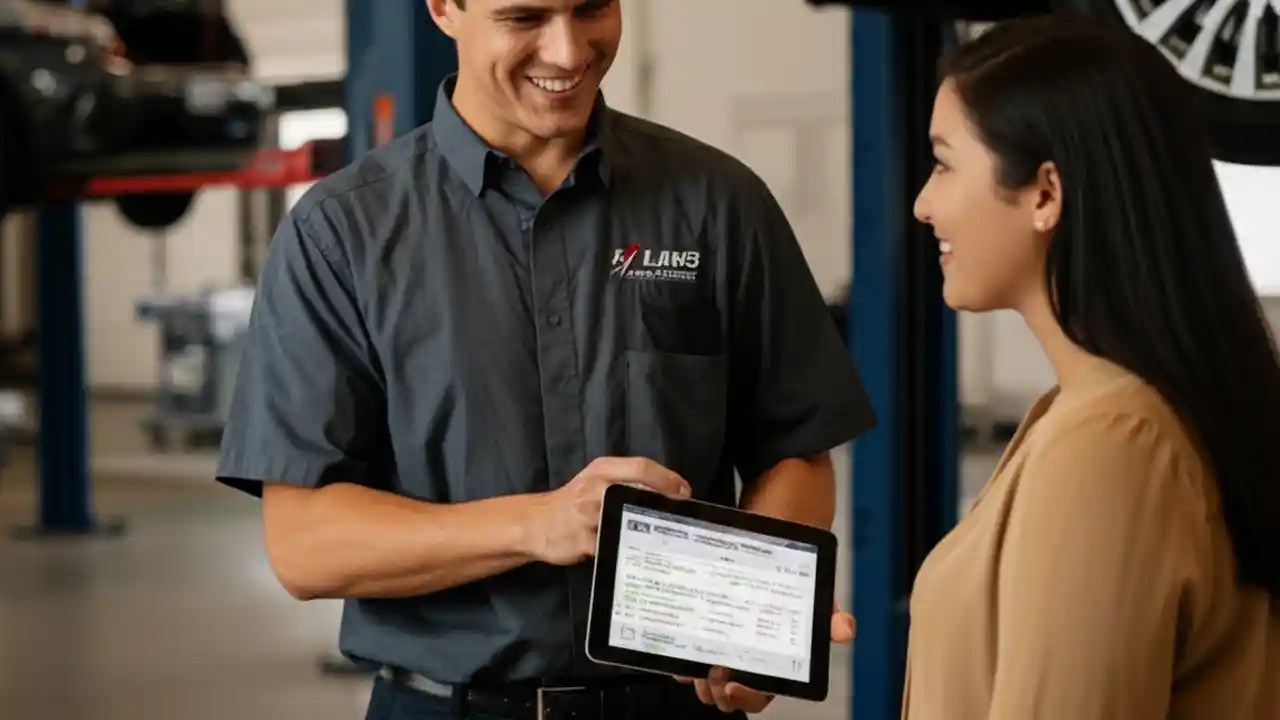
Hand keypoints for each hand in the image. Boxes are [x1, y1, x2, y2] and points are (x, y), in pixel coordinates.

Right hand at [529, 457, 689, 565]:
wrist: (534, 524)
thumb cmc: (573, 503)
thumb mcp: (596, 482)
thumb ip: (625, 483)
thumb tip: (668, 493)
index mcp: (602, 469)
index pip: (641, 467)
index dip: (667, 479)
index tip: (685, 493)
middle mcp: (595, 487)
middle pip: (639, 491)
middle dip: (665, 504)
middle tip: (683, 517)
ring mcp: (587, 514)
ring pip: (628, 521)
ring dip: (650, 530)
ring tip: (667, 538)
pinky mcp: (582, 540)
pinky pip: (612, 546)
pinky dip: (628, 551)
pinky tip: (641, 556)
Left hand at [676, 601, 856, 713]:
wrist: (774, 548)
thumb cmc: (796, 587)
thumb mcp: (817, 601)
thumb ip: (831, 619)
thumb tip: (844, 631)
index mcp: (773, 667)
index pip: (759, 694)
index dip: (746, 697)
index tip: (733, 687)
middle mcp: (745, 663)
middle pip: (726, 694)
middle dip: (717, 692)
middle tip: (714, 673)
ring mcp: (721, 650)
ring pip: (704, 680)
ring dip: (697, 679)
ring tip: (696, 664)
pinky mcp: (701, 635)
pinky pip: (685, 657)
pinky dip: (680, 659)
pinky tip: (679, 652)